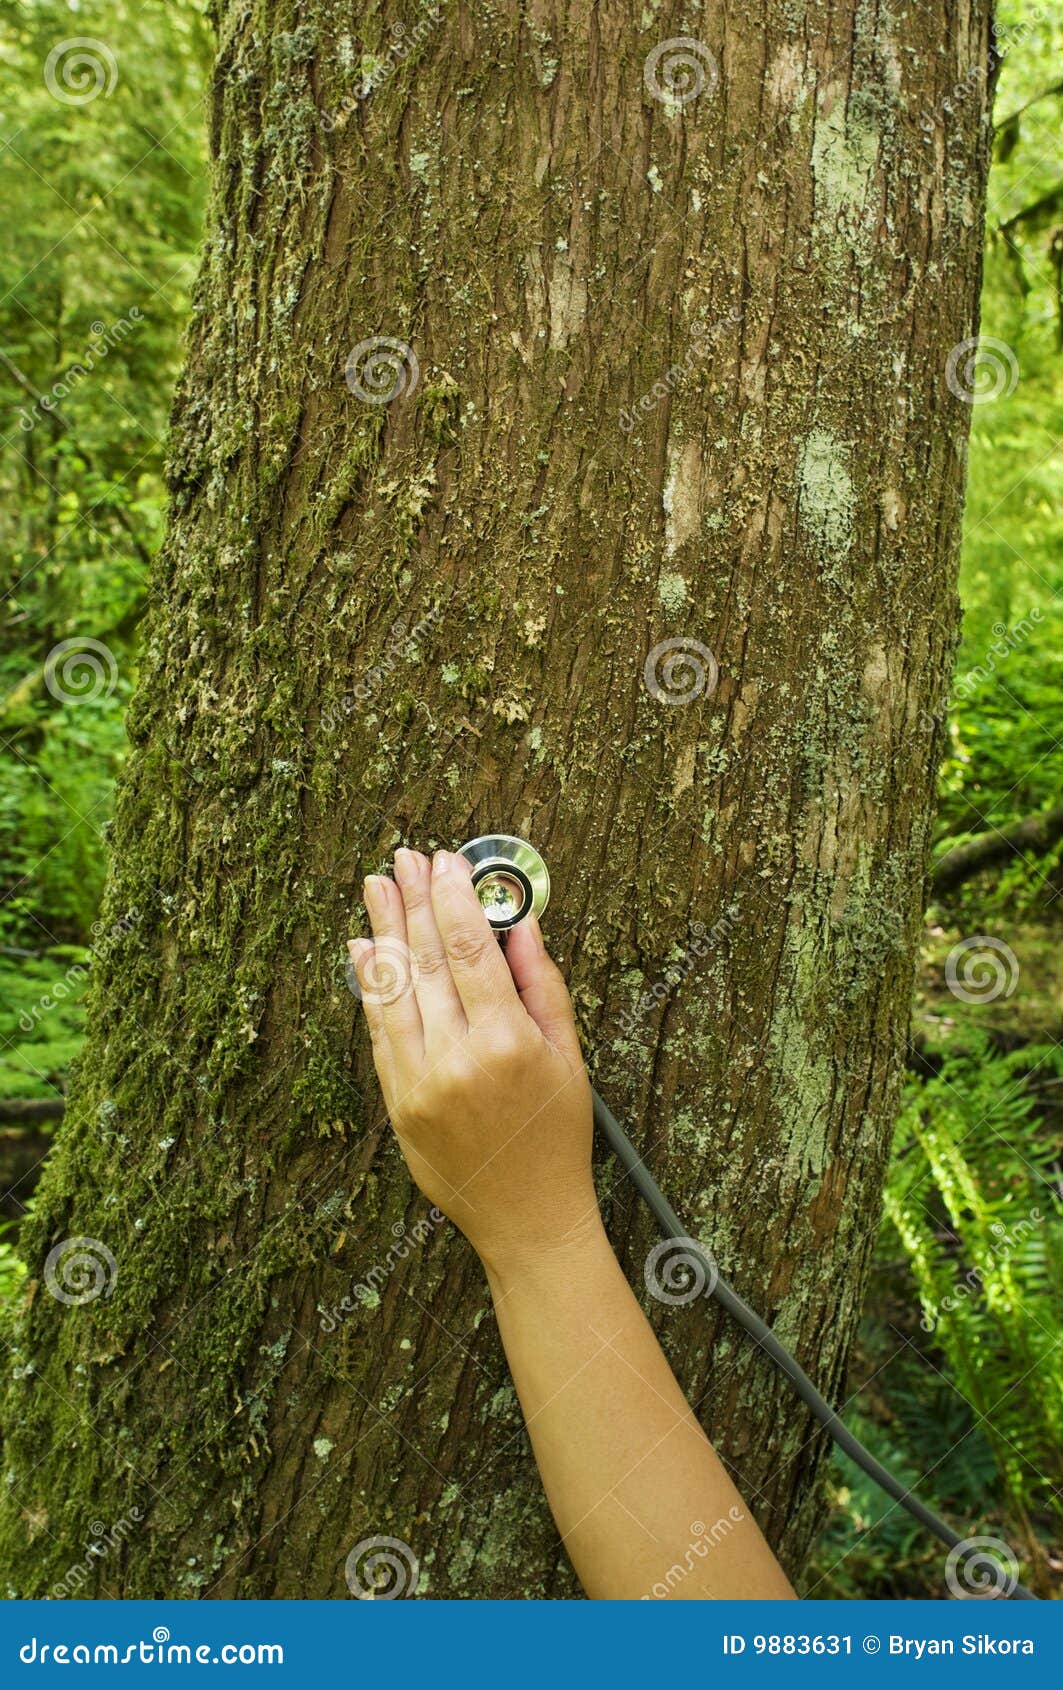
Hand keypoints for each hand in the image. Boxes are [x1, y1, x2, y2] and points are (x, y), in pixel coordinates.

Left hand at [348, 848, 597, 1271]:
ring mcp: (418, 1084)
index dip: (453, 898)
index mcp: (507, 1043)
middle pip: (427, 961)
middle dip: (413, 901)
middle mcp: (456, 1060)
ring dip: (383, 931)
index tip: (445, 861)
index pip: (471, 950)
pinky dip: (369, 986)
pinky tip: (365, 948)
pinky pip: (378, 1031)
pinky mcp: (396, 1104)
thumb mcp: (569, 1056)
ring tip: (377, 885)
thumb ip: (542, 984)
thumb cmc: (557, 1136)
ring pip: (394, 990)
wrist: (526, 1219)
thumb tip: (519, 922)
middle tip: (403, 858)